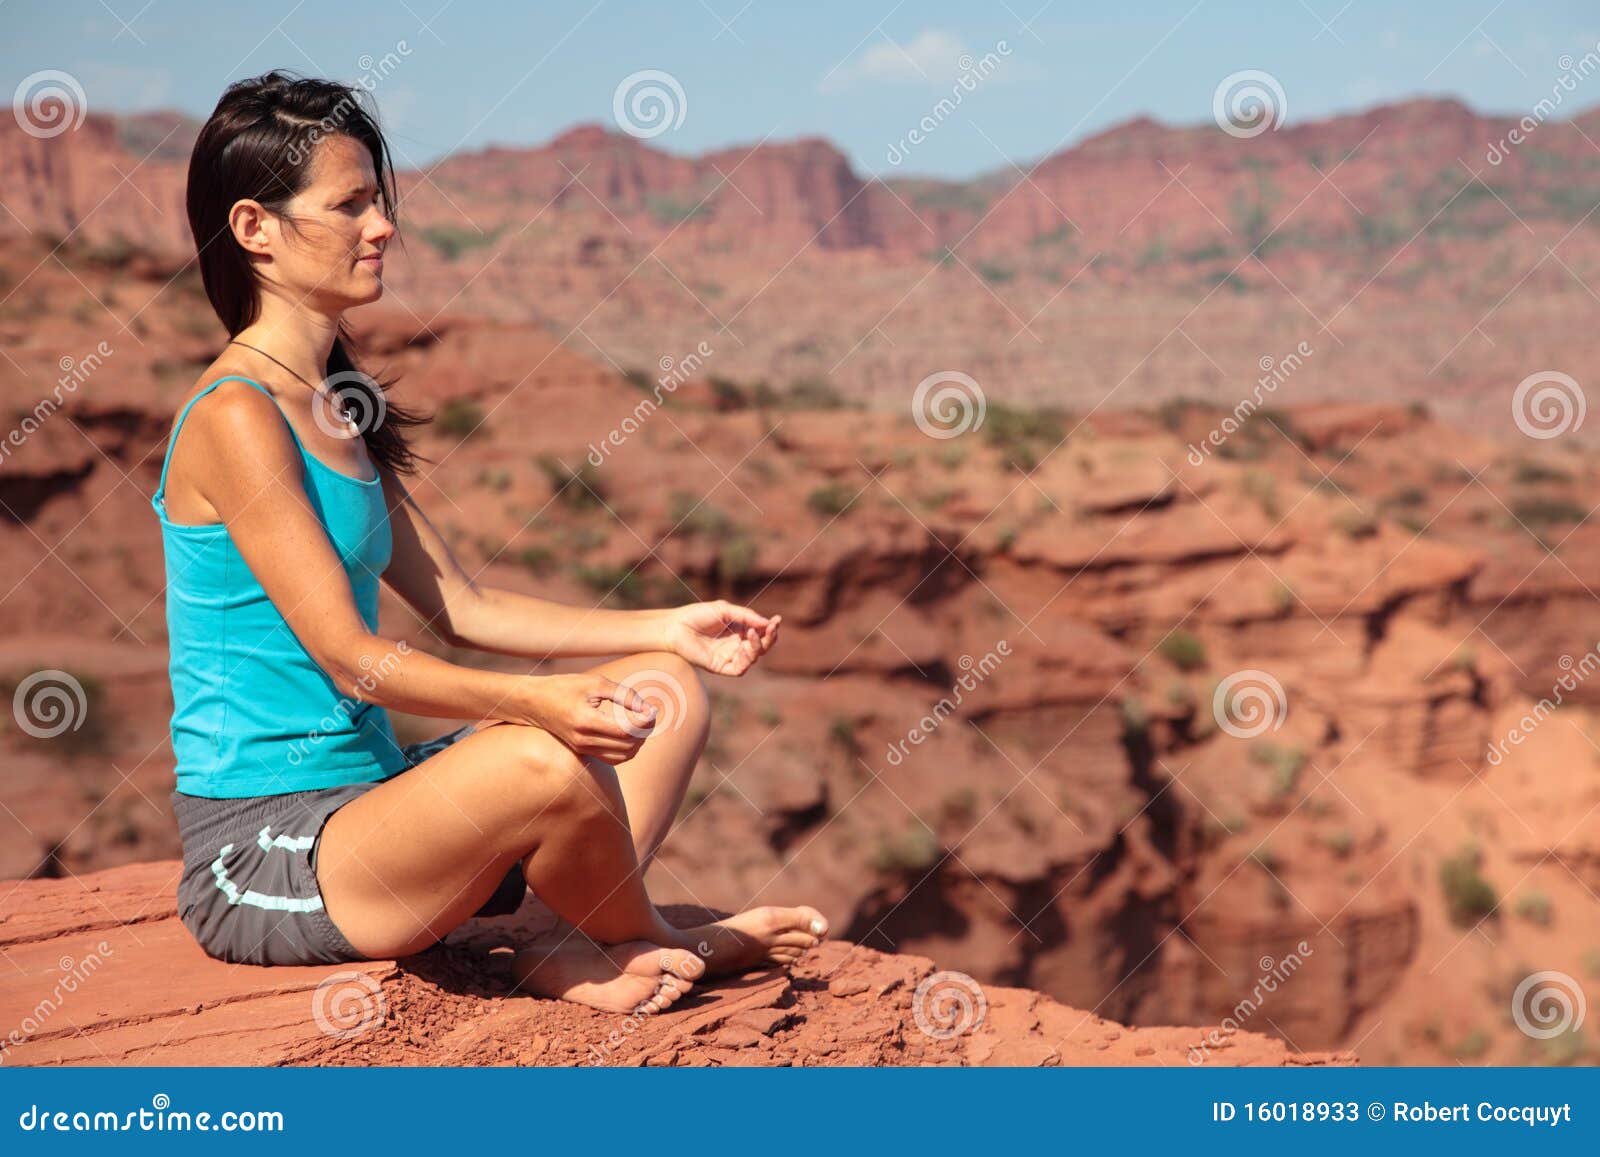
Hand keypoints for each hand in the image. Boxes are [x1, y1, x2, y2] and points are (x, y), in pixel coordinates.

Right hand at [518, 673, 657, 762]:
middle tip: (649, 714)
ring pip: (623, 755)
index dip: (644, 722)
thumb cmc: (564, 687)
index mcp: (586, 721)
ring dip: (638, 741)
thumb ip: (624, 696)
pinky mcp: (582, 751)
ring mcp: (582, 748)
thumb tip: (648, 709)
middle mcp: (584, 740)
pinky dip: (627, 749)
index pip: (626, 730)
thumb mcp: (595, 683)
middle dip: (644, 730)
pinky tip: (630, 733)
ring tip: (641, 723)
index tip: (651, 709)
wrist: (533, 701)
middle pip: (628, 744)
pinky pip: (613, 758)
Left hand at [664, 600, 779, 675]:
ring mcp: (729, 656)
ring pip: (754, 657)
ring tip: (751, 634)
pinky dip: (747, 659)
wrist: (676, 627)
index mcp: (738, 630)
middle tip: (772, 628)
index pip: (761, 633)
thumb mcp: (726, 610)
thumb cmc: (697, 615)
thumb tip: (768, 623)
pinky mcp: (720, 667)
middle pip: (762, 646)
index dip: (771, 628)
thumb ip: (747, 616)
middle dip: (769, 638)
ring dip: (758, 646)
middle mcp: (736, 645)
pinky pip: (740, 668)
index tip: (777, 620)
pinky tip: (744, 647)